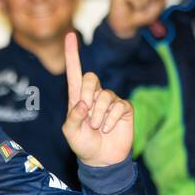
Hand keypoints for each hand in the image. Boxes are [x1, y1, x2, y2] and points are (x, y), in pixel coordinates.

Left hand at [62, 32, 132, 166]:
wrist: (102, 159)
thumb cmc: (83, 144)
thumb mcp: (70, 133)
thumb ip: (73, 117)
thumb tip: (83, 104)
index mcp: (77, 98)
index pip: (74, 73)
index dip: (72, 54)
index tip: (70, 35)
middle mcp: (94, 95)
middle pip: (91, 78)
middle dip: (88, 95)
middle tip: (86, 115)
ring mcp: (110, 101)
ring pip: (105, 96)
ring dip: (99, 114)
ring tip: (97, 128)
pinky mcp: (124, 108)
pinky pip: (118, 106)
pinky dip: (111, 119)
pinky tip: (107, 128)